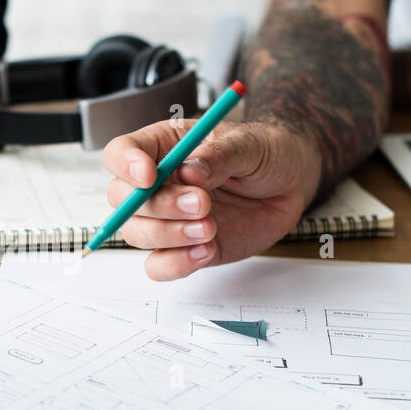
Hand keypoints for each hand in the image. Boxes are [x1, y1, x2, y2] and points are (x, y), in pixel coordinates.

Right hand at [102, 119, 321, 279]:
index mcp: (164, 146)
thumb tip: (189, 172)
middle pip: (123, 199)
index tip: (150, 176)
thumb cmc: (265, 153)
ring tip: (211, 227)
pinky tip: (207, 250)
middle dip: (158, 206)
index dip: (126, 164)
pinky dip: (177, 263)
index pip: (121, 152)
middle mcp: (157, 183)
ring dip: (169, 235)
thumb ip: (219, 156)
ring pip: (136, 234)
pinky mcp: (182, 247)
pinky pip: (158, 265)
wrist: (290, 184)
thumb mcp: (250, 144)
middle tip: (202, 204)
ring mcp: (167, 218)